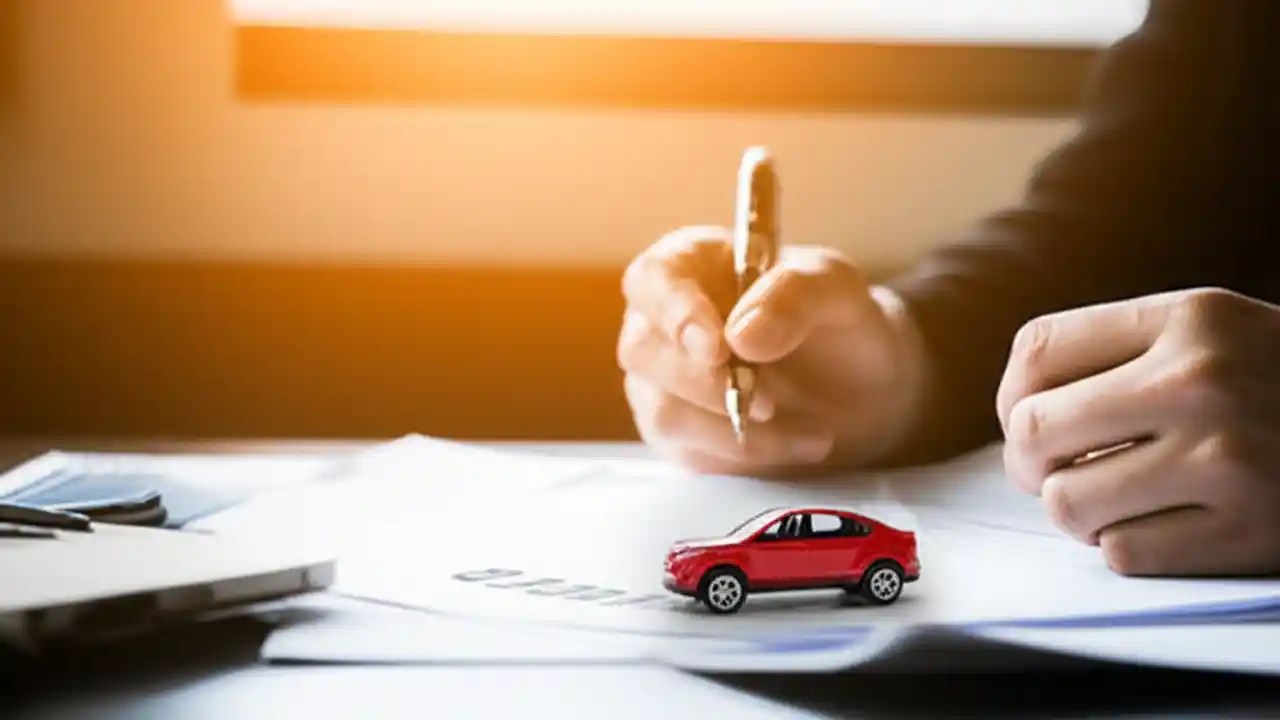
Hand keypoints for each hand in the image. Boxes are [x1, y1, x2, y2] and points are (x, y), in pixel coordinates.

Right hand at [618, 226, 929, 475]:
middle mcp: (662, 322)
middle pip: (642, 350)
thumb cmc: (839, 322)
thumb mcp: (838, 290)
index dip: (674, 311)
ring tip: (811, 432)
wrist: (861, 393)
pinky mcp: (678, 435)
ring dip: (737, 429)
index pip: (652, 279)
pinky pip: (689, 452)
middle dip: (706, 383)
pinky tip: (798, 444)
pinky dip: (748, 454)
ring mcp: (662, 382)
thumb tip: (740, 334)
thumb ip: (795, 294)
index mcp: (692, 265)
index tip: (716, 348)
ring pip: (663, 411)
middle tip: (770, 402)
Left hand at [996, 287, 1279, 575]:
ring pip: (1067, 502)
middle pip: (1035, 430)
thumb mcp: (1214, 333)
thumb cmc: (1278, 385)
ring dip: (1074, 510)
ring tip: (1106, 500)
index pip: (1038, 350)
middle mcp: (1204, 381)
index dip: (1013, 396)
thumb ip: (1120, 352)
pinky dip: (1127, 546)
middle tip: (1050, 472)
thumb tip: (1016, 412)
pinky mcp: (1246, 530)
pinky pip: (1122, 553)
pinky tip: (1161, 525)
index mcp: (1191, 317)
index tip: (1029, 420)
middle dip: (1028, 462)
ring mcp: (1227, 459)